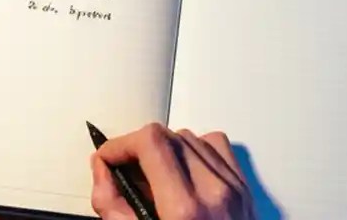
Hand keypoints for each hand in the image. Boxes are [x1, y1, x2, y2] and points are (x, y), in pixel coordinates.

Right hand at [91, 123, 252, 219]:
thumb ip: (112, 206)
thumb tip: (102, 170)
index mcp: (185, 211)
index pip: (150, 143)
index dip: (120, 145)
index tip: (107, 160)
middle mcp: (214, 192)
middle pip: (167, 136)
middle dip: (137, 148)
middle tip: (124, 171)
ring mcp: (234, 188)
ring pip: (191, 137)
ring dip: (165, 149)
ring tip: (153, 177)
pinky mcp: (244, 188)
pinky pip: (216, 146)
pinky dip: (195, 150)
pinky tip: (183, 172)